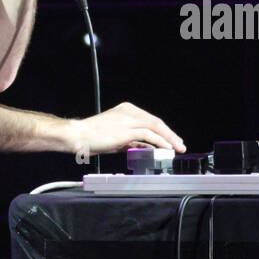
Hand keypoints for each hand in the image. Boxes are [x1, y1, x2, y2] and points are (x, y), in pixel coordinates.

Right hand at [67, 102, 185, 156]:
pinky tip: (166, 148)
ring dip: (169, 138)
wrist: (78, 136)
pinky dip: (160, 141)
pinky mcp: (128, 129)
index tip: (171, 139)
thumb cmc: (93, 138)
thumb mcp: (117, 138)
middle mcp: (129, 111)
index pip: (150, 120)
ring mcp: (129, 119)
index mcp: (126, 110)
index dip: (163, 131)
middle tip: (179, 144)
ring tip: (177, 148)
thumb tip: (147, 147)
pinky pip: (149, 135)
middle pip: (156, 122)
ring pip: (156, 127)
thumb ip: (132, 141)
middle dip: (170, 134)